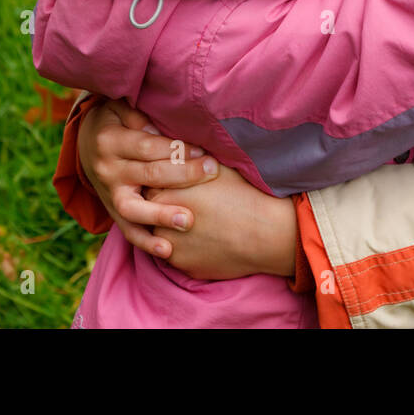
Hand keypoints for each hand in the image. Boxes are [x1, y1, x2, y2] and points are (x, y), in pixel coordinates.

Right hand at [78, 98, 217, 259]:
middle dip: (183, 174)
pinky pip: (127, 230)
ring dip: (161, 216)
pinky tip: (167, 250)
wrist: (84, 144)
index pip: (148, 147)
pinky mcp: (112, 211)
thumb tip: (162, 130)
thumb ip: (140, 116)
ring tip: (187, 221)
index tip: (203, 150)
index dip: (176, 149)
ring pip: (134, 209)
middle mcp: (107, 169)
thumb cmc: (113, 122)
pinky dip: (146, 242)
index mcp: (110, 140)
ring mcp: (109, 194)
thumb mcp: (119, 108)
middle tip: (212, 172)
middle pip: (149, 175)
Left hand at [148, 168, 298, 279]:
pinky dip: (188, 248)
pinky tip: (206, 239)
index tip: (172, 180)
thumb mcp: (212, 166)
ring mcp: (170, 248)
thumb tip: (173, 148)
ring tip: (197, 222)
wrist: (266, 232)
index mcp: (162, 192)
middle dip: (162, 206)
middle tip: (183, 202)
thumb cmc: (242, 193)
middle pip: (148, 212)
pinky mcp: (183, 267)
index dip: (161, 181)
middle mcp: (158, 222)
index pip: (147, 184)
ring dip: (171, 230)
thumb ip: (185, 160)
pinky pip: (179, 255)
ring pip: (161, 237)